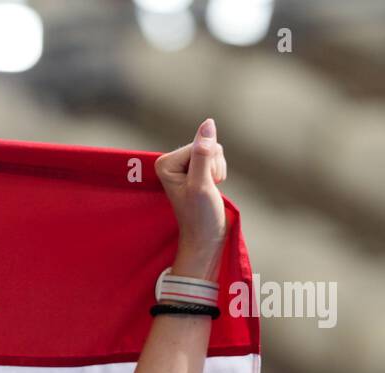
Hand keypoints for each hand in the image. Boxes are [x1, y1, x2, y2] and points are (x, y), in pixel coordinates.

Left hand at [155, 118, 227, 273]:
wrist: (206, 236)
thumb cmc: (201, 214)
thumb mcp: (202, 182)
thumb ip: (203, 153)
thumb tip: (208, 123)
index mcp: (165, 163)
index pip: (198, 145)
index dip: (207, 165)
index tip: (199, 186)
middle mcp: (171, 162)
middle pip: (206, 145)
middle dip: (213, 166)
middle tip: (205, 190)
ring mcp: (184, 165)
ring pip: (214, 150)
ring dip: (217, 170)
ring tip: (208, 190)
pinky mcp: (196, 170)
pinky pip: (217, 157)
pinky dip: (219, 172)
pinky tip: (211, 187)